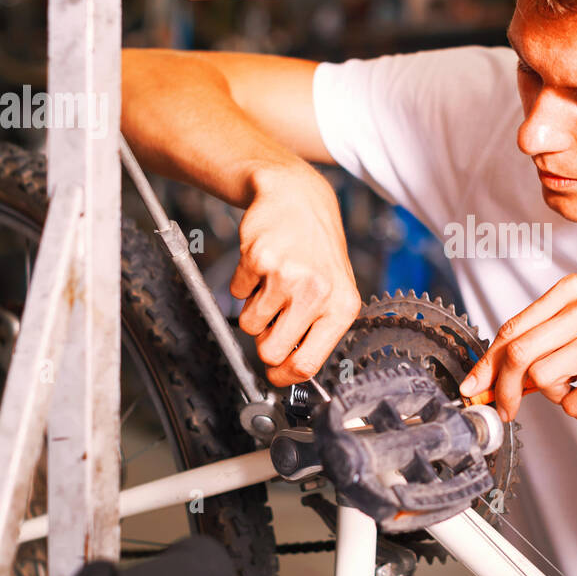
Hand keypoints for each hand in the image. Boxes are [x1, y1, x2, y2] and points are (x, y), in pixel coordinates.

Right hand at [230, 164, 361, 386]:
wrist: (298, 199)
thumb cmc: (316, 249)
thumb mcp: (334, 290)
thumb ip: (318, 329)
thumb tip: (290, 369)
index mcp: (341, 307)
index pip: (308, 363)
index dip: (284, 376)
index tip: (273, 376)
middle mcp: (317, 293)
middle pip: (271, 350)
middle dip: (264, 343)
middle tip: (272, 322)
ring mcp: (287, 276)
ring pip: (249, 324)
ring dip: (254, 309)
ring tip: (272, 284)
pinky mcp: (258, 259)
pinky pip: (235, 293)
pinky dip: (243, 284)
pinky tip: (262, 265)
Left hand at [458, 273, 576, 422]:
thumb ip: (537, 346)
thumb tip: (486, 379)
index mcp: (571, 291)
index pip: (512, 328)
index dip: (486, 363)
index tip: (474, 387)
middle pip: (518, 352)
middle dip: (503, 388)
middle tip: (505, 410)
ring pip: (541, 379)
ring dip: (555, 397)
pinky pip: (572, 402)